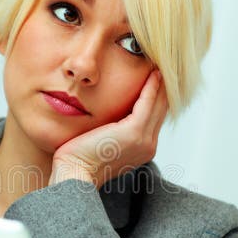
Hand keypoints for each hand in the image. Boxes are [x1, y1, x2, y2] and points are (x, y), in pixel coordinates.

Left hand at [50, 69, 168, 186]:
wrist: (73, 174)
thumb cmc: (78, 161)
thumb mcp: (99, 143)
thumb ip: (109, 129)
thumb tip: (106, 115)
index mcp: (141, 149)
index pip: (154, 117)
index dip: (157, 96)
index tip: (156, 76)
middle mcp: (148, 146)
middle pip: (161, 109)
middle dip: (164, 86)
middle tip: (164, 64)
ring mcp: (143, 140)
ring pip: (158, 104)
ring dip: (161, 82)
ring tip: (161, 63)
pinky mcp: (134, 132)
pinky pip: (147, 103)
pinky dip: (152, 86)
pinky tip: (153, 71)